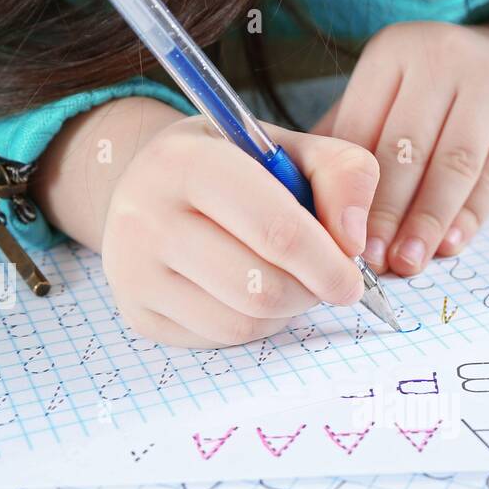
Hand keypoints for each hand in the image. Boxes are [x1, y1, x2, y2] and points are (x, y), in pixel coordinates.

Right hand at [99, 115, 378, 347]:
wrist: (149, 186)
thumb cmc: (232, 166)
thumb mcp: (287, 149)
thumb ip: (342, 174)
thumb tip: (354, 242)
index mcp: (186, 162)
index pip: (276, 230)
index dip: (327, 263)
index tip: (351, 277)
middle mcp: (146, 217)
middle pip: (261, 287)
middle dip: (309, 292)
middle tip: (323, 280)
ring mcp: (134, 272)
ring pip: (243, 322)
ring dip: (285, 311)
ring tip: (287, 279)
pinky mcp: (139, 314)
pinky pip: (220, 339)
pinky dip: (254, 325)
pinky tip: (251, 294)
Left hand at [315, 21, 488, 275]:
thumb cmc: (430, 94)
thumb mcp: (384, 97)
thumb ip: (348, 144)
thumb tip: (308, 208)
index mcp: (393, 53)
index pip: (364, 130)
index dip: (352, 192)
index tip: (342, 241)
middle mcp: (442, 57)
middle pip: (408, 149)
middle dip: (388, 213)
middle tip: (374, 262)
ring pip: (455, 165)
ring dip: (428, 222)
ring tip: (409, 262)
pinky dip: (471, 217)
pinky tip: (450, 245)